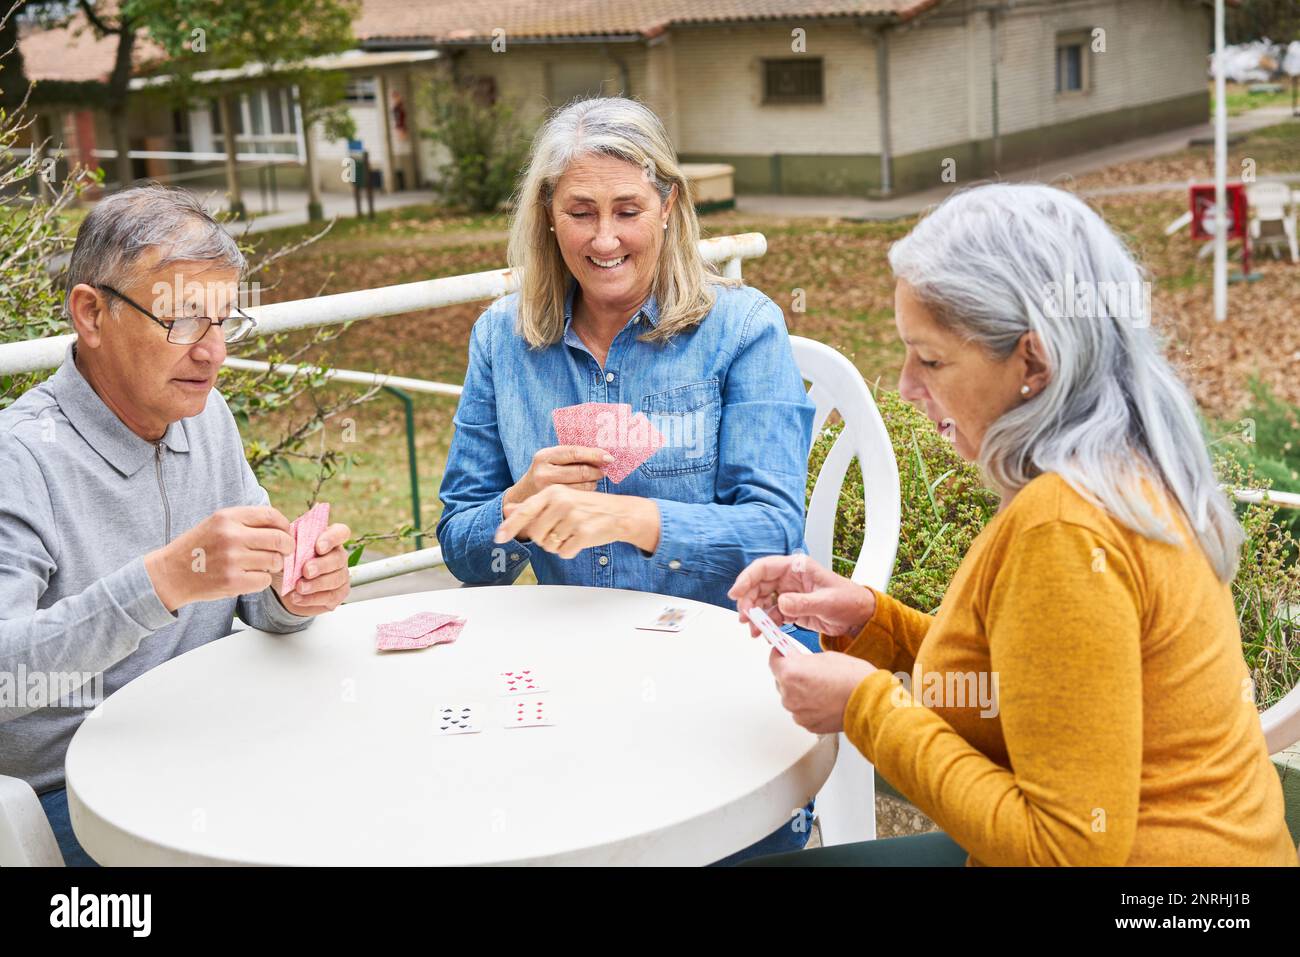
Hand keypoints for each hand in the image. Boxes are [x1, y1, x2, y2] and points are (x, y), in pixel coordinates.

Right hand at [145, 506, 294, 611]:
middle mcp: (231, 536)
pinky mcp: (232, 582)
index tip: (285, 533)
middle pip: (279, 539)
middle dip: (288, 546)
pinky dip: (262, 580)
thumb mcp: (217, 524)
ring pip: (275, 561)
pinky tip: (250, 577)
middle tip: (285, 551)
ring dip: (275, 565)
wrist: (171, 574)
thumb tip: (283, 527)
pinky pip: (264, 580)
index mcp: (228, 517)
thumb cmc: (199, 548)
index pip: (271, 515)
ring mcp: (232, 560)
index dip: (284, 525)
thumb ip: (246, 522)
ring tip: (263, 565)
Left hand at [277, 521, 352, 615]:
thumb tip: (287, 543)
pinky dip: (312, 598)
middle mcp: (338, 555)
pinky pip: (331, 596)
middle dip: (322, 566)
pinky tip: (297, 598)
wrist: (283, 586)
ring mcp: (341, 575)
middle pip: (339, 558)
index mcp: (328, 539)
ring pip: (336, 579)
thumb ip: (290, 545)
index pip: (341, 532)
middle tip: (306, 571)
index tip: (318, 548)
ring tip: (298, 587)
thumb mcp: (285, 551)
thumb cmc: (288, 562)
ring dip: (316, 584)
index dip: (332, 539)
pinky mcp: (338, 593)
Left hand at [495, 486, 659, 557]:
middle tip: (560, 531)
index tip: (498, 538)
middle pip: (537, 534)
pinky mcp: (584, 533)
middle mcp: (562, 502)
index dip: (510, 526)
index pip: (525, 511)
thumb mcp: (560, 501)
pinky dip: (570, 551)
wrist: (620, 513)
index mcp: (553, 492)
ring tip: (572, 533)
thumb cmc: (588, 508)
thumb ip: (534, 507)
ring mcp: (573, 517)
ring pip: (550, 545)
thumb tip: (507, 510)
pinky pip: (564, 552)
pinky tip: (580, 540)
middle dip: (545, 539)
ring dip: (558, 545)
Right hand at [504, 445, 614, 505]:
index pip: (574, 452)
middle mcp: (543, 472)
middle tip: (603, 471)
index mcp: (544, 456)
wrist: (523, 497)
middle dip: (597, 470)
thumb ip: (571, 455)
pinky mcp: (553, 504)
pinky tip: (585, 491)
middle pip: (581, 471)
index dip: (594, 454)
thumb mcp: (551, 461)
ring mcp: (547, 490)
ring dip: (593, 482)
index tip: (609, 457)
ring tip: (593, 480)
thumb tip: (602, 454)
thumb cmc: (545, 474)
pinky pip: (579, 497)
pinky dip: (587, 493)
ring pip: (582, 486)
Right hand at [728, 553, 875, 637]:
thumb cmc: (849, 601)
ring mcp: (789, 594)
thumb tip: (780, 603)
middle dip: (748, 601)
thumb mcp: (827, 601)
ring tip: (753, 630)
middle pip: (758, 585)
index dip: (746, 579)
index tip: (736, 594)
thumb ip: (803, 602)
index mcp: (797, 568)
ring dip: (755, 615)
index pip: (764, 568)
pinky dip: (765, 624)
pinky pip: (772, 614)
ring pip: (762, 601)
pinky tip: (764, 634)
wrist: (860, 616)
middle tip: (745, 618)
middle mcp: (790, 578)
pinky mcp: (791, 608)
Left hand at [770, 648, 876, 733]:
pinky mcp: (807, 724)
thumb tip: (794, 660)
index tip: (783, 653)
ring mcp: (797, 712)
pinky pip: (802, 712)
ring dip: (800, 692)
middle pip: (781, 681)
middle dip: (792, 675)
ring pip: (792, 698)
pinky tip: (825, 700)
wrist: (869, 702)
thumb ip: (802, 660)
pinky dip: (809, 706)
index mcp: (790, 673)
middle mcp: (789, 695)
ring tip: (822, 687)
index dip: (780, 655)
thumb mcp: (824, 657)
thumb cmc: (853, 678)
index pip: (773, 660)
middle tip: (810, 671)